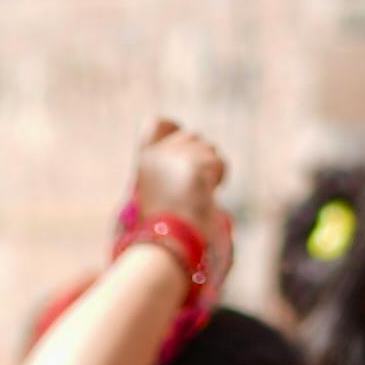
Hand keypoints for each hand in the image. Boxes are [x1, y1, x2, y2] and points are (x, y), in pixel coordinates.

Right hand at [130, 121, 232, 282]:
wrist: (169, 242)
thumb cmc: (164, 232)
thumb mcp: (156, 201)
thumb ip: (168, 178)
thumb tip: (190, 174)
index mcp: (144, 162)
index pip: (158, 123)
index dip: (174, 133)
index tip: (182, 156)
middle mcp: (159, 153)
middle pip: (192, 136)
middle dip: (200, 159)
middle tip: (196, 189)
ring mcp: (177, 156)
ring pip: (209, 149)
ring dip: (210, 171)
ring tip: (199, 196)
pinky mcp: (196, 163)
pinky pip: (219, 164)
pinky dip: (218, 179)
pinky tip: (207, 195)